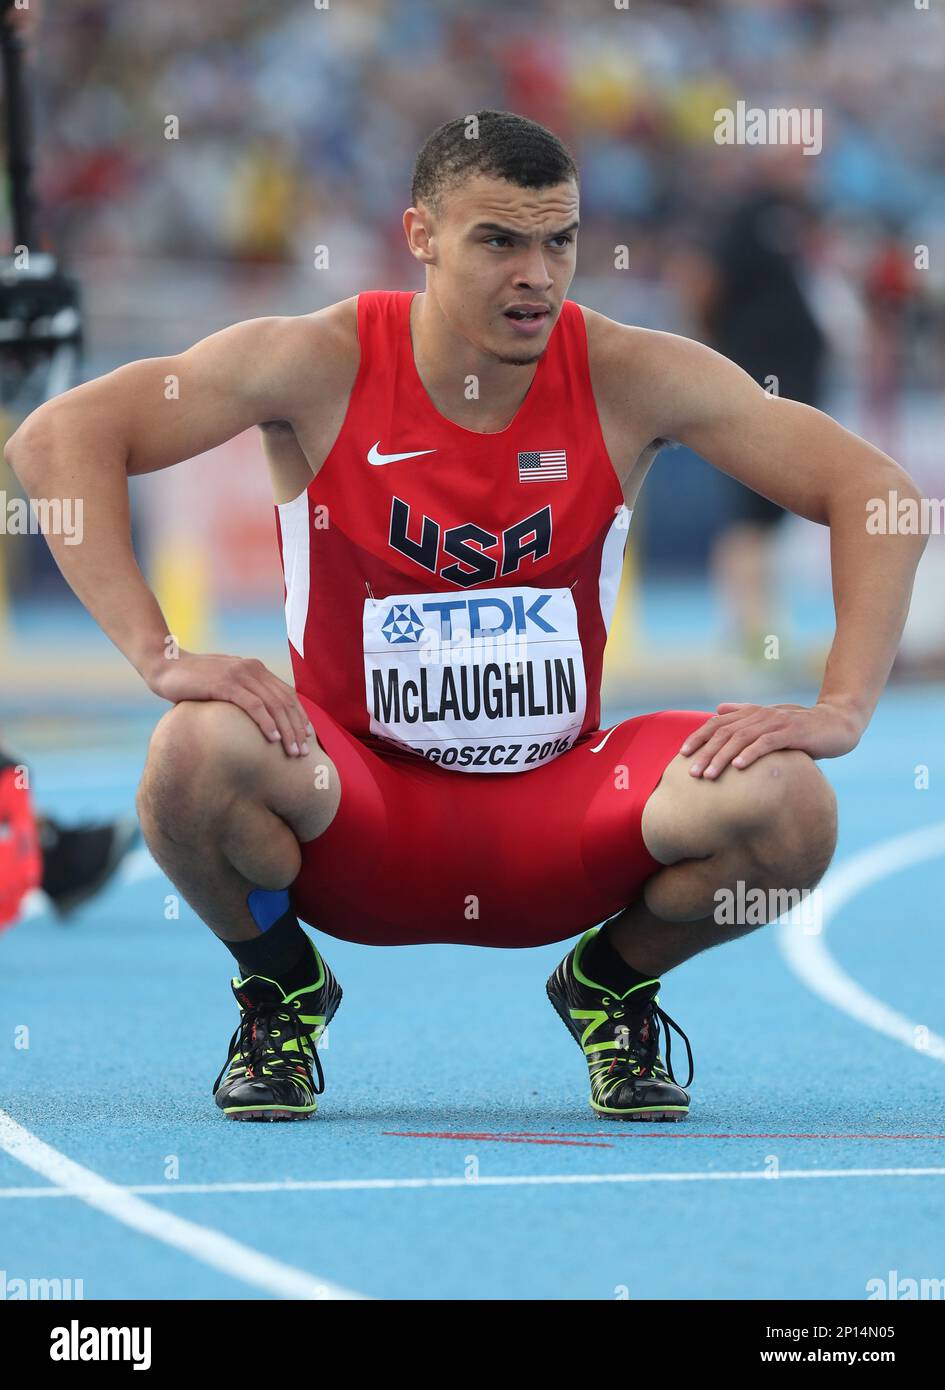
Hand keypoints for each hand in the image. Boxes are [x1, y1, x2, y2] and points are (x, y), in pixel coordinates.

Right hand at [148, 651, 313, 757]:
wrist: (165, 664)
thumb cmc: (193, 680)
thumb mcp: (225, 684)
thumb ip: (242, 694)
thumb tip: (257, 720)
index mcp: (256, 669)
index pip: (288, 694)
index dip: (300, 716)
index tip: (308, 737)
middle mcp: (252, 668)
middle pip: (285, 701)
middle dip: (298, 729)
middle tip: (304, 753)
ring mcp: (239, 674)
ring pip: (274, 705)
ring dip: (287, 730)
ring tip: (293, 751)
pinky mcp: (225, 683)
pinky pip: (253, 705)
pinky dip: (266, 723)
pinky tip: (273, 739)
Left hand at [679, 700, 863, 778]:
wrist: (838, 723)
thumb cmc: (802, 727)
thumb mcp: (770, 722)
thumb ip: (745, 716)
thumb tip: (718, 709)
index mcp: (753, 713)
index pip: (718, 723)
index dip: (698, 737)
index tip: (682, 754)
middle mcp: (761, 715)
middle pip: (725, 732)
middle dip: (705, 753)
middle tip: (691, 773)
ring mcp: (777, 722)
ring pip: (742, 738)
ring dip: (722, 757)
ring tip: (708, 775)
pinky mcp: (793, 732)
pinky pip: (767, 743)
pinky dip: (751, 754)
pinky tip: (738, 767)